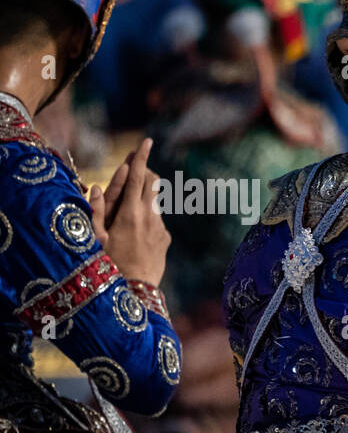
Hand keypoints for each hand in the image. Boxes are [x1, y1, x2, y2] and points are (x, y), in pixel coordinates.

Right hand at [96, 138, 169, 286]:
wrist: (136, 291)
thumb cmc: (109, 265)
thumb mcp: (95, 238)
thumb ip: (96, 210)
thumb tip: (96, 186)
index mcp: (130, 213)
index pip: (138, 178)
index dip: (141, 158)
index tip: (147, 141)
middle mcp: (149, 217)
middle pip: (151, 183)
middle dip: (143, 171)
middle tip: (134, 164)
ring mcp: (160, 227)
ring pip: (154, 202)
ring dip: (142, 197)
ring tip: (126, 210)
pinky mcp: (166, 238)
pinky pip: (156, 220)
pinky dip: (146, 217)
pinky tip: (134, 234)